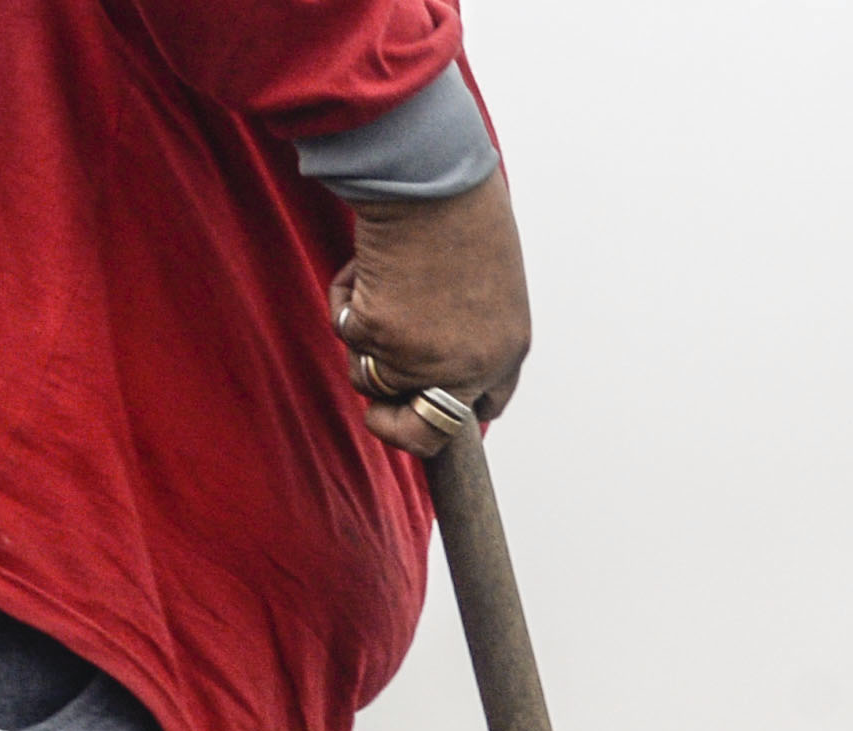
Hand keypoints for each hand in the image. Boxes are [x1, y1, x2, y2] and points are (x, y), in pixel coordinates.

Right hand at [330, 170, 530, 455]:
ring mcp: (424, 358)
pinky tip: (365, 262)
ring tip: (379, 278)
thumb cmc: (460, 206)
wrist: (433, 176)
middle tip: (375, 413)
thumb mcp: (488, 276)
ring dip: (362, 335)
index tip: (423, 407)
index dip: (450, 410)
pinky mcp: (380, 337)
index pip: (484, 408)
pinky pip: (345, 331)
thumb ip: (467, 322)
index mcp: (508, 349)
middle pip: (424, 431)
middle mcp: (471, 367)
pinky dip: (343, 296)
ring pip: (369, 376)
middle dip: (391, 424)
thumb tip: (430, 345)